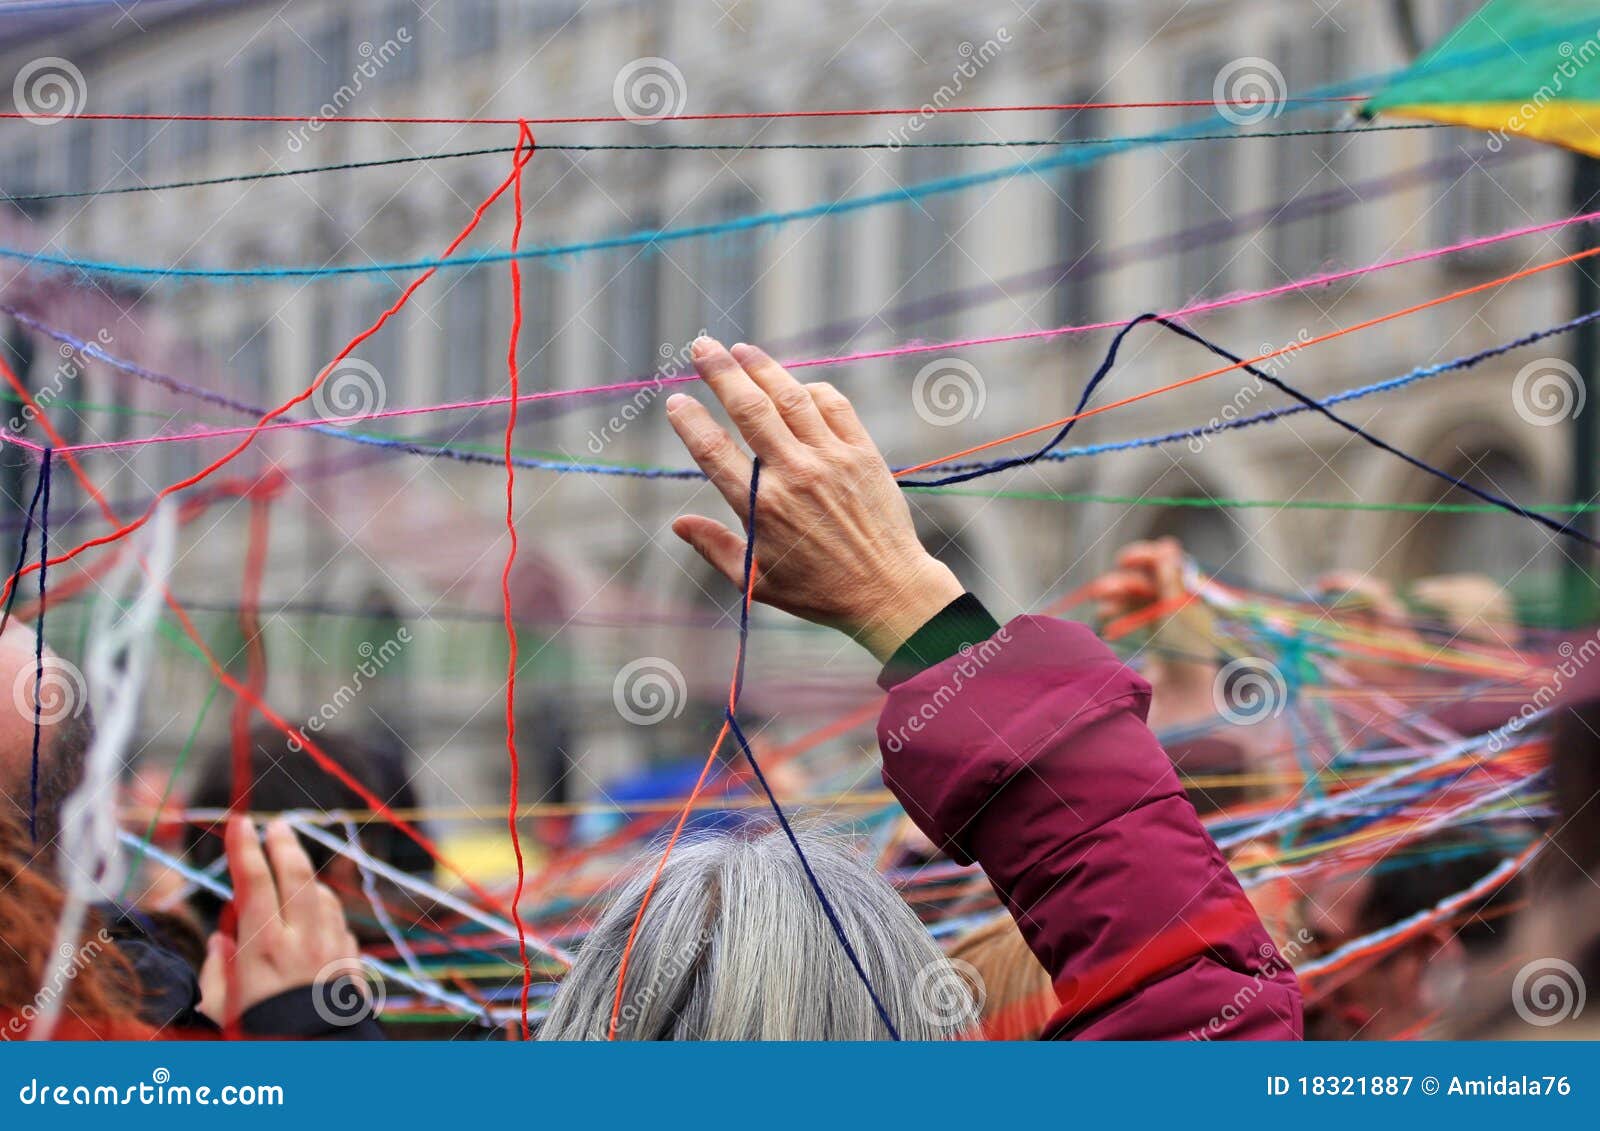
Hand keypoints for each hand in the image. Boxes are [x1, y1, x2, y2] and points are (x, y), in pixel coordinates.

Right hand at [197, 817, 362, 1025]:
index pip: (253, 882)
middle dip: (283, 845)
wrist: (316, 1064)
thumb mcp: (221, 1010)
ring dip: (305, 879)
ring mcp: (331, 947)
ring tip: (289, 871)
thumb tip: (223, 938)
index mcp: (262, 948)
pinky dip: (323, 912)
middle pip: (295, 876)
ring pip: (320, 897)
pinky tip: (312, 915)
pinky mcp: (351, 961)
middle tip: (275, 826)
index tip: (240, 821)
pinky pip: (337, 924)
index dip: (245, 848)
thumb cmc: (259, 1038)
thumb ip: (218, 968)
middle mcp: (301, 940)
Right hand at [666, 338, 962, 662]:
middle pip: (750, 409)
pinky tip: (795, 385)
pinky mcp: (863, 453)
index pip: (714, 450)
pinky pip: (834, 405)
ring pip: (791, 397)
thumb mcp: (757, 582)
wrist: (889, 591)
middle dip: (721, 372)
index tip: (676, 401)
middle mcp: (795, 474)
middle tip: (702, 346)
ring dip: (763, 368)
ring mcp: (832, 459)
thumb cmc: (819, 592)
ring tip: (740, 349)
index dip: (690, 421)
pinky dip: (812, 389)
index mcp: (762, 507)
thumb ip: (715, 548)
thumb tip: (677, 525)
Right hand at [1085, 538, 1218, 727]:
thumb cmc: (1187, 657)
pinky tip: (1105, 618)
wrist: (1186, 702)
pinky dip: (1114, 611)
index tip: (1126, 560)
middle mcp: (1175, 603)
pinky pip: (1126, 614)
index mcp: (1188, 594)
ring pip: (1131, 596)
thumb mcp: (1178, 613)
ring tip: (1102, 610)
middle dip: (1121, 582)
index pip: (1166, 563)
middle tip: (1100, 591)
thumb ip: (1170, 579)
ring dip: (1114, 597)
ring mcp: (1160, 621)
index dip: (1145, 556)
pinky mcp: (1146, 638)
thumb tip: (1166, 546)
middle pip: (1144, 579)